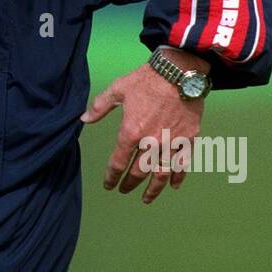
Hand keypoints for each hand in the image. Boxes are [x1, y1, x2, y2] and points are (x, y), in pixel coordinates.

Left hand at [80, 49, 208, 203]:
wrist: (179, 72)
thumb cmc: (146, 79)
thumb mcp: (118, 89)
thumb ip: (100, 107)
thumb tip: (83, 119)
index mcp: (131, 132)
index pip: (118, 162)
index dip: (112, 176)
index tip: (109, 185)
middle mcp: (151, 143)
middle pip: (138, 172)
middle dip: (130, 184)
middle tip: (125, 190)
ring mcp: (171, 143)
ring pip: (161, 174)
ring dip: (153, 190)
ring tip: (147, 199)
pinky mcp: (188, 139)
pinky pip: (182, 164)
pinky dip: (178, 177)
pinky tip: (173, 186)